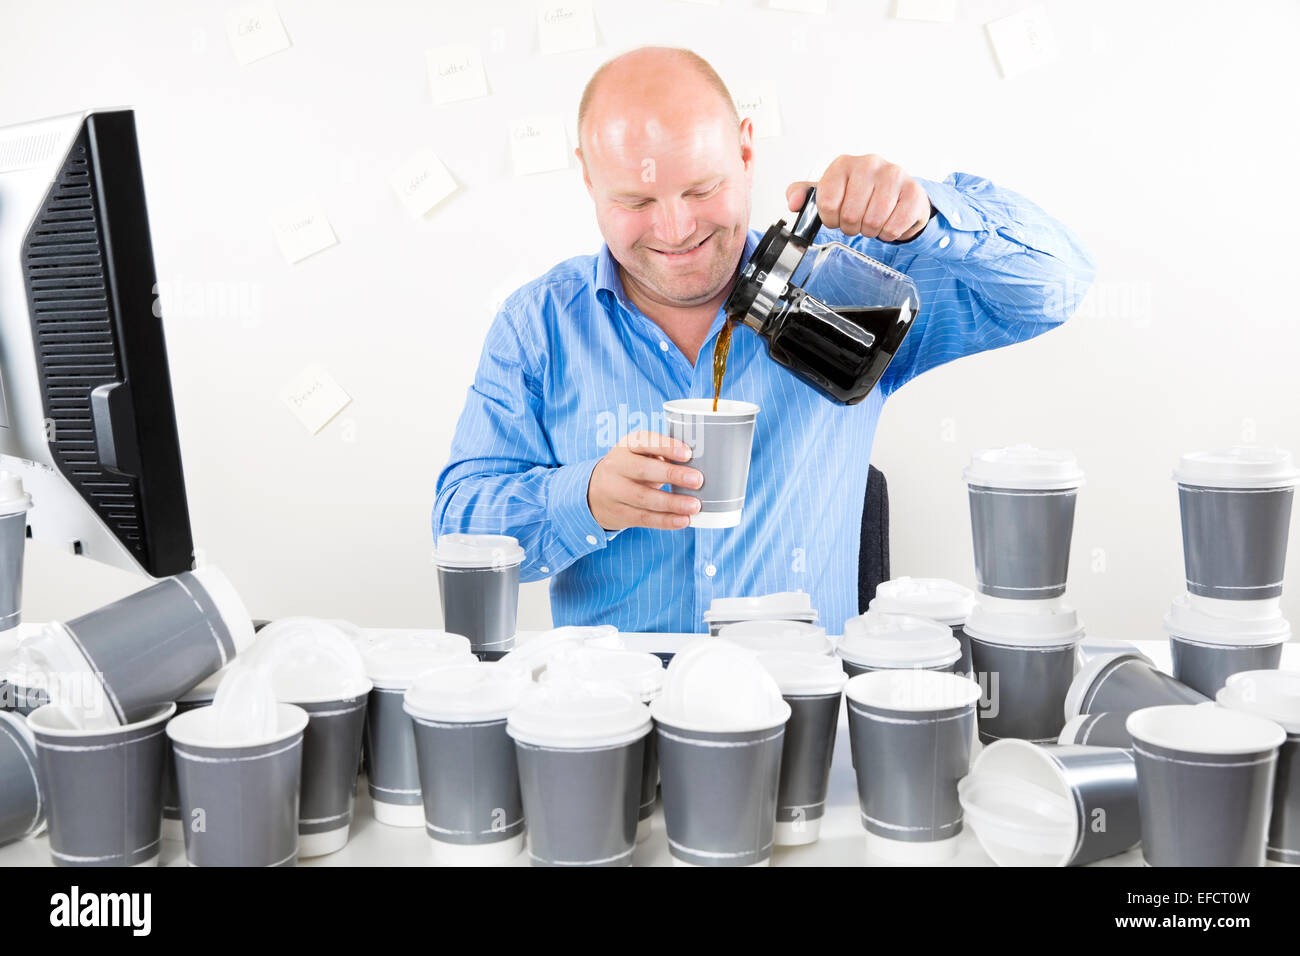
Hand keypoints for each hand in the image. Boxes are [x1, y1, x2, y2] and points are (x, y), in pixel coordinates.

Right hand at [587, 431, 703, 531]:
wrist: (594, 493)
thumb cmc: (631, 467)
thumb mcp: (639, 453)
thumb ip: (662, 454)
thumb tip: (701, 462)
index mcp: (627, 445)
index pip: (645, 442)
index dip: (666, 447)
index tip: (688, 453)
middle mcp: (617, 466)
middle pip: (643, 470)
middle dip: (672, 475)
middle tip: (698, 480)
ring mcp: (615, 491)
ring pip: (644, 498)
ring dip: (672, 503)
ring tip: (694, 506)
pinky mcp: (619, 513)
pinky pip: (644, 518)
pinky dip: (665, 521)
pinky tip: (683, 520)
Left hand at [787, 154, 930, 241]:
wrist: (898, 194)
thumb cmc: (860, 194)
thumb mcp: (829, 192)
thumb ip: (804, 195)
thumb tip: (793, 203)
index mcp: (843, 164)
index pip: (826, 203)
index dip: (830, 219)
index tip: (836, 217)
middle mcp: (869, 164)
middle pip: (849, 215)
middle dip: (851, 227)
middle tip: (857, 221)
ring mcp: (894, 175)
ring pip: (872, 222)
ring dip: (870, 231)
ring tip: (872, 221)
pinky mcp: (914, 192)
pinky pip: (893, 227)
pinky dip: (889, 233)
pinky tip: (889, 221)